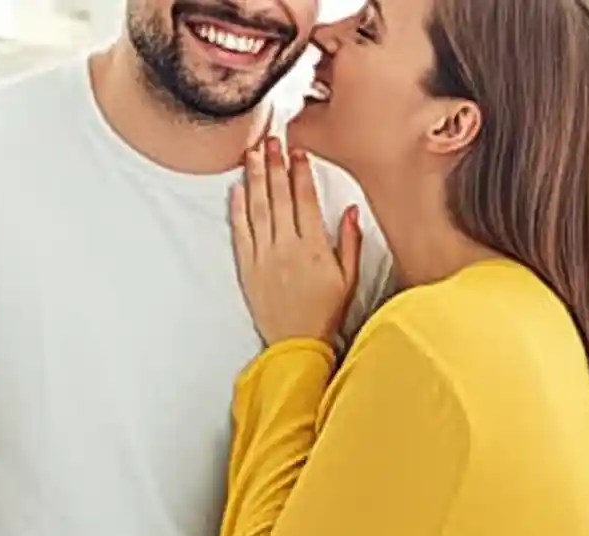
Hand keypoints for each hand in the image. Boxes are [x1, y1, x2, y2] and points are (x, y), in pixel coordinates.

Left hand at [231, 137, 361, 345]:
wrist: (296, 343)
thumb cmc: (324, 312)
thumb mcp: (349, 278)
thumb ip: (350, 241)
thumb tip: (351, 210)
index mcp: (314, 248)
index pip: (305, 200)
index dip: (300, 172)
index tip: (297, 152)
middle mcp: (287, 248)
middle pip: (279, 197)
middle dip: (275, 165)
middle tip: (271, 139)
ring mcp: (264, 256)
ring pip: (258, 209)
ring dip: (255, 178)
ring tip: (253, 153)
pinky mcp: (247, 267)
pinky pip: (240, 232)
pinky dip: (237, 208)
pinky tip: (237, 188)